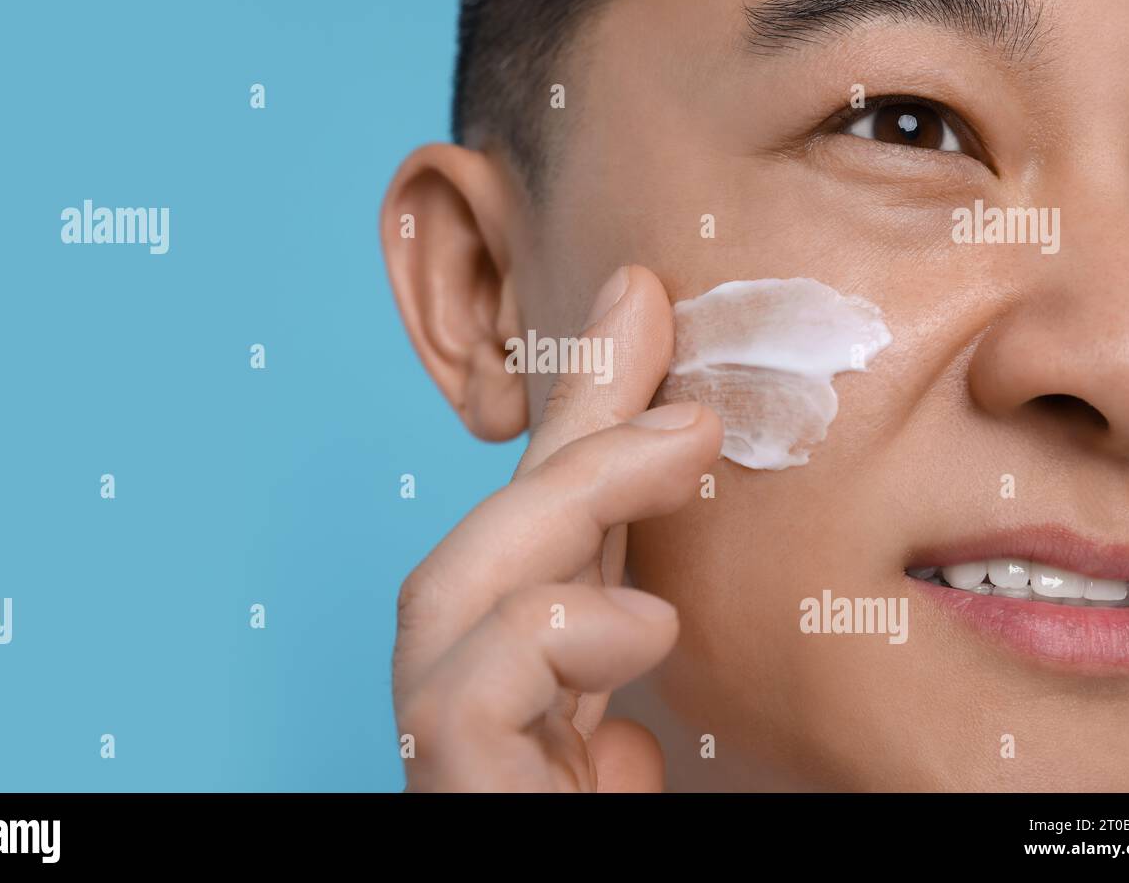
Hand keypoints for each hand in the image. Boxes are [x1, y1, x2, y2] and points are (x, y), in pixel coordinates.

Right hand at [392, 265, 721, 790]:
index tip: (638, 302)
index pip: (541, 542)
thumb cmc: (601, 870)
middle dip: (573, 426)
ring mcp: (444, 751)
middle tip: (649, 310)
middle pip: (490, 542)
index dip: (589, 426)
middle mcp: (461, 712)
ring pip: (448, 591)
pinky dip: (547, 633)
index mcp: (518, 699)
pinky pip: (461, 694)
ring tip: (684, 440)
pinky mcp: (450, 789)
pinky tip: (642, 623)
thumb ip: (616, 744)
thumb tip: (628, 737)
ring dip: (565, 494)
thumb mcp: (626, 770)